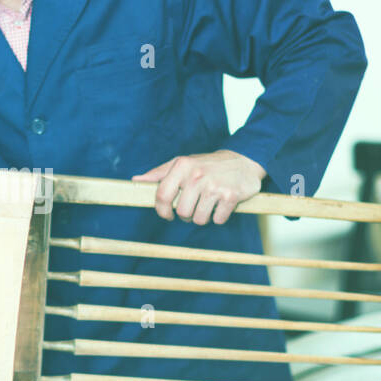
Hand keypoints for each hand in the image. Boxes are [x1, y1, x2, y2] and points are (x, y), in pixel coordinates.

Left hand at [132, 150, 265, 223]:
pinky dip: (219, 216)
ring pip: (199, 219)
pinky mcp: (230, 196)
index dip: (162, 210)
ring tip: (208, 204)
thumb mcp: (182, 163)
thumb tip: (136, 180)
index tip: (167, 215)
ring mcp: (214, 186)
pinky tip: (222, 204)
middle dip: (187, 215)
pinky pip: (218, 220)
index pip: (162, 195)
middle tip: (194, 206)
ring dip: (203, 217)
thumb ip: (159, 173)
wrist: (244, 160)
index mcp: (182, 166)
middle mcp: (197, 176)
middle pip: (182, 212)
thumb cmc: (207, 164)